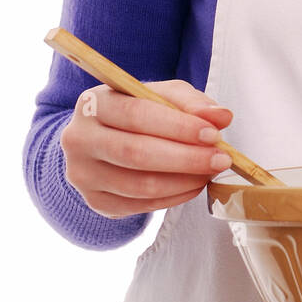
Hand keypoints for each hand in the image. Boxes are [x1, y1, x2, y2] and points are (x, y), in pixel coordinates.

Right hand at [61, 79, 233, 217]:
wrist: (101, 139)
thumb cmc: (136, 112)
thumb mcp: (161, 95)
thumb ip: (191, 103)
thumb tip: (222, 116)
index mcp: (93, 103)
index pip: (137, 115)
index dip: (179, 127)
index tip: (214, 134)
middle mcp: (79, 138)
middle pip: (136, 153)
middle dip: (186, 158)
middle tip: (220, 159)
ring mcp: (83, 174)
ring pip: (139, 185)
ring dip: (184, 181)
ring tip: (210, 172)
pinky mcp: (95, 201)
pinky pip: (140, 205)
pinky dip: (173, 197)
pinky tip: (192, 185)